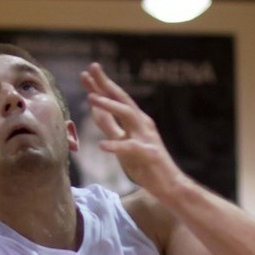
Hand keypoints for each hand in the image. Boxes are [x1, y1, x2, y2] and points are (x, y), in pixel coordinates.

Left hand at [80, 62, 183, 194]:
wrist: (169, 184)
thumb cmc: (145, 164)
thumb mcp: (123, 141)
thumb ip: (111, 127)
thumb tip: (95, 111)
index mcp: (136, 120)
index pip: (116, 99)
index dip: (101, 85)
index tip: (86, 72)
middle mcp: (142, 123)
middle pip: (122, 99)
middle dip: (106, 84)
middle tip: (90, 69)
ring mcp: (147, 137)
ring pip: (127, 115)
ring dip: (109, 105)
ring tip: (91, 98)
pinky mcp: (149, 154)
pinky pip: (131, 148)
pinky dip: (116, 146)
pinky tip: (102, 145)